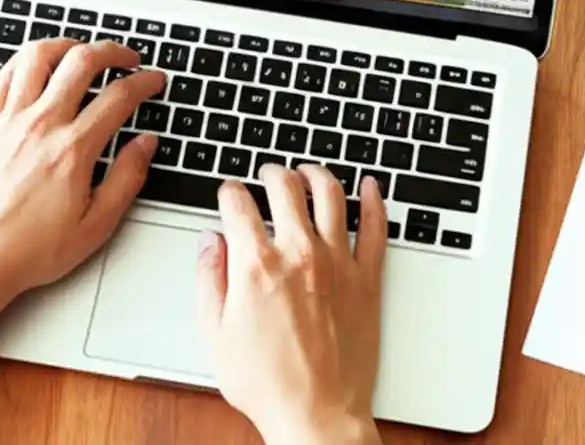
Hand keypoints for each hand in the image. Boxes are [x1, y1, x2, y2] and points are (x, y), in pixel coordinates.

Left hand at [0, 38, 164, 317]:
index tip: (154, 81)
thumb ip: (127, 179)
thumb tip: (145, 146)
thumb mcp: (95, 226)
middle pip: (82, 62)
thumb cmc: (26, 250)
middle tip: (127, 57)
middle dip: (113, 50)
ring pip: (38, 56)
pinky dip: (25, 61)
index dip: (145, 82)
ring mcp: (9, 122)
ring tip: (83, 50)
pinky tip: (37, 65)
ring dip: (67, 44)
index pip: (119, 97)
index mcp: (73, 150)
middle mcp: (40, 126)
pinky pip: (4, 75)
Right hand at [196, 165, 387, 444]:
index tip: (229, 192)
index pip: (238, 204)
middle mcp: (299, 254)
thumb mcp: (215, 334)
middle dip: (271, 173)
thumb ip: (209, 279)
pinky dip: (375, 200)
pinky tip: (371, 187)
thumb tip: (209, 242)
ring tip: (308, 171)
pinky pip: (376, 227)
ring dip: (316, 173)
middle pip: (285, 187)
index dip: (229, 191)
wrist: (316, 413)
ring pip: (331, 195)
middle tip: (268, 174)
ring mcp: (337, 263)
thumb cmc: (266, 383)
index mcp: (256, 266)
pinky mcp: (367, 279)